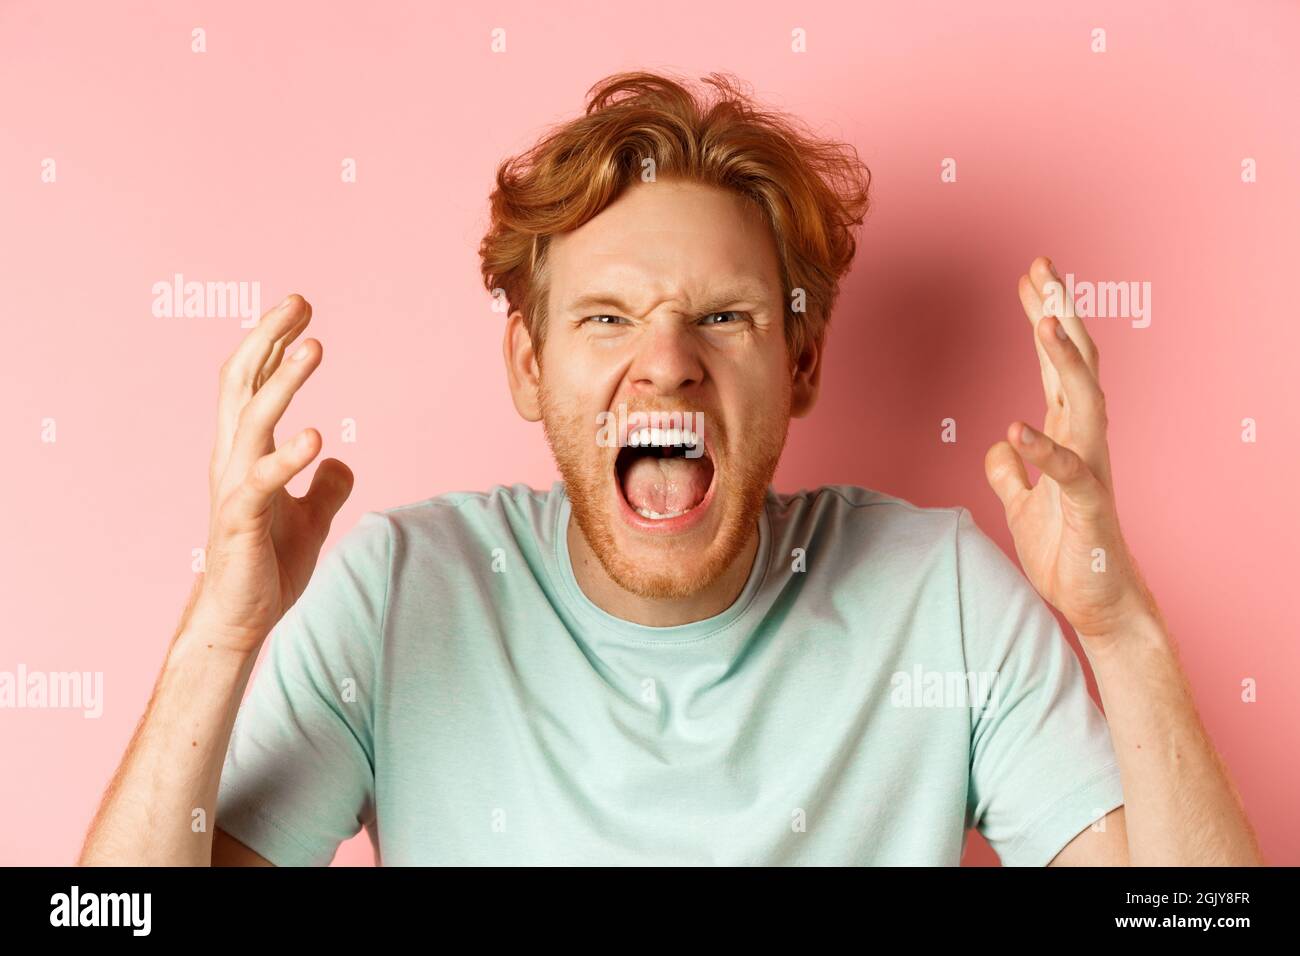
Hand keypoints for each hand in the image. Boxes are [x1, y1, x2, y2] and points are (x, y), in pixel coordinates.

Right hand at [188, 294, 353, 652]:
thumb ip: (324, 487)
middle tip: (300, 302)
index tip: (301, 310)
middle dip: (269, 339)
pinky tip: (315, 437)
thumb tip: (340, 462)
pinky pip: (262, 481)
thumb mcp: (310, 519)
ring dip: (284, 380)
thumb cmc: (266, 566)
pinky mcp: (242, 521)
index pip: (255, 384)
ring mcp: (235, 487)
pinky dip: (287, 457)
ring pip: (253, 420)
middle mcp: (233, 460)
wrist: (240, 619)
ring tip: (314, 347)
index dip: (274, 344)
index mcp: (247, 453)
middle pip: (244, 383)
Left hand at [984, 257, 1157, 648]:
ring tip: (1045, 319)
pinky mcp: (1089, 506)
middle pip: (1073, 365)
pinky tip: (1018, 427)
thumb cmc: (1066, 551)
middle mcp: (1084, 442)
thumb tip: (1001, 442)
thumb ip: (1011, 471)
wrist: (1097, 601)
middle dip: (1059, 315)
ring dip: (1064, 361)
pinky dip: (1044, 449)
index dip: (1043, 320)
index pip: (1053, 366)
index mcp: (1067, 435)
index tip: (1030, 278)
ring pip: (1083, 403)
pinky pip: (1067, 471)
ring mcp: (1090, 470)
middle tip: (1045, 267)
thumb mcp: (1022, 506)